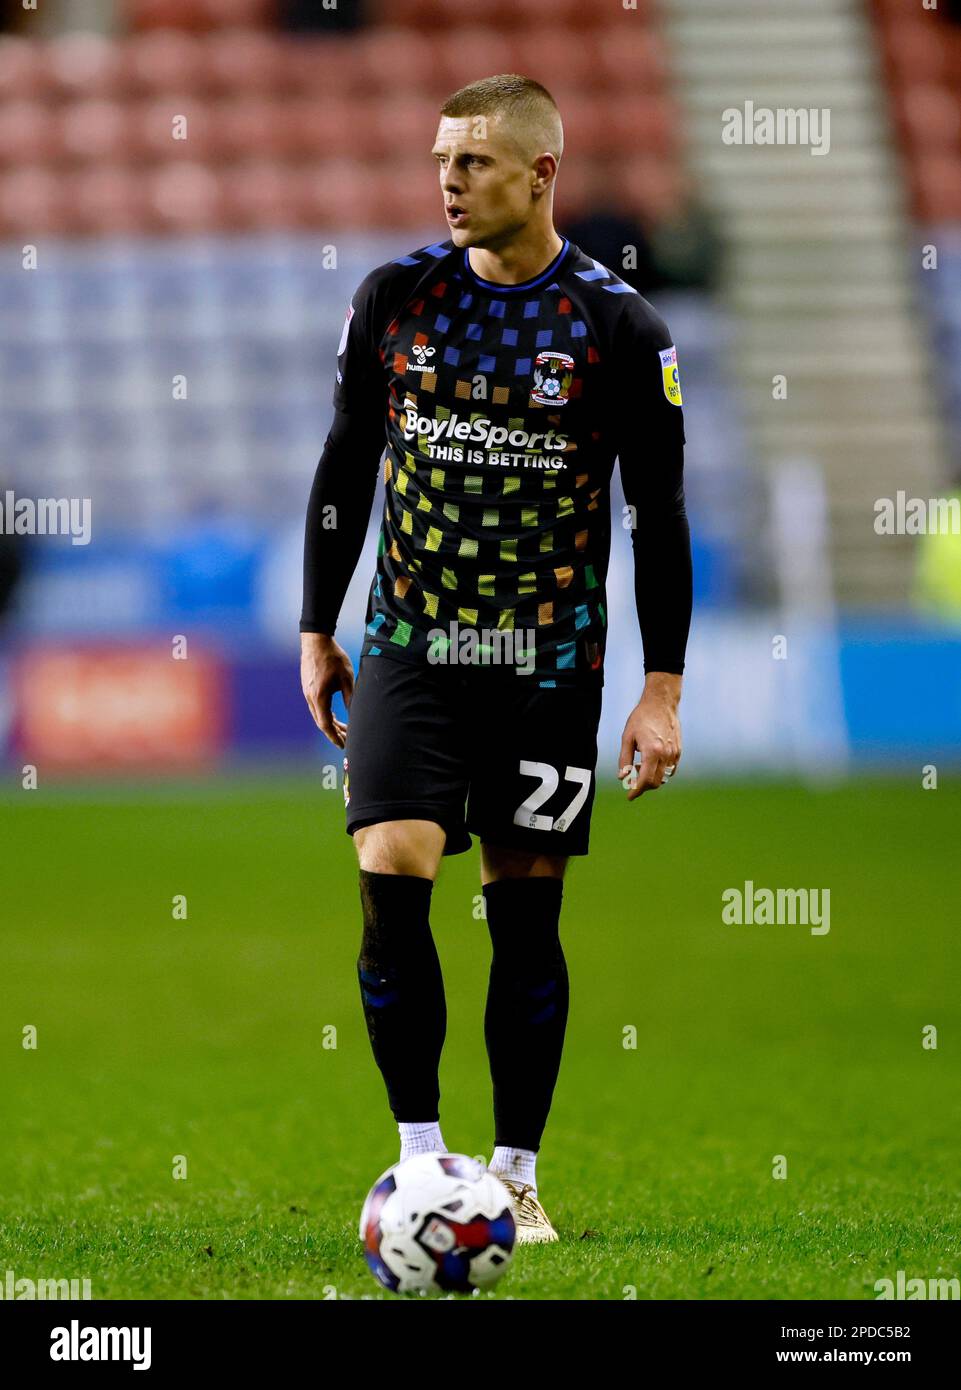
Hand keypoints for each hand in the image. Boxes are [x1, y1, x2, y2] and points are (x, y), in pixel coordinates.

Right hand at [300, 632, 353, 747]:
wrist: (316, 641)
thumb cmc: (333, 658)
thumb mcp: (347, 678)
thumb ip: (350, 698)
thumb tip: (356, 715)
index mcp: (319, 697)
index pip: (325, 725)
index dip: (335, 737)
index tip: (343, 745)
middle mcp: (310, 697)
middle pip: (321, 722)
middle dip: (334, 733)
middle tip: (347, 740)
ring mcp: (307, 692)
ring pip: (318, 715)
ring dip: (330, 723)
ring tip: (344, 729)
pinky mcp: (308, 687)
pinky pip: (316, 706)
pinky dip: (326, 714)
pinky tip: (335, 715)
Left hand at [617, 672, 681, 800]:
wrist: (661, 703)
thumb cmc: (641, 718)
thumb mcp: (627, 737)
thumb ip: (624, 759)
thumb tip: (622, 778)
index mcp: (652, 752)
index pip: (645, 780)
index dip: (636, 791)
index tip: (629, 796)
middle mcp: (666, 755)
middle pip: (655, 782)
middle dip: (643, 786)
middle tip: (631, 780)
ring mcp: (674, 754)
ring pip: (663, 777)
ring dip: (651, 778)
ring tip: (639, 766)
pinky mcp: (679, 751)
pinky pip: (670, 769)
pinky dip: (660, 771)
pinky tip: (650, 762)